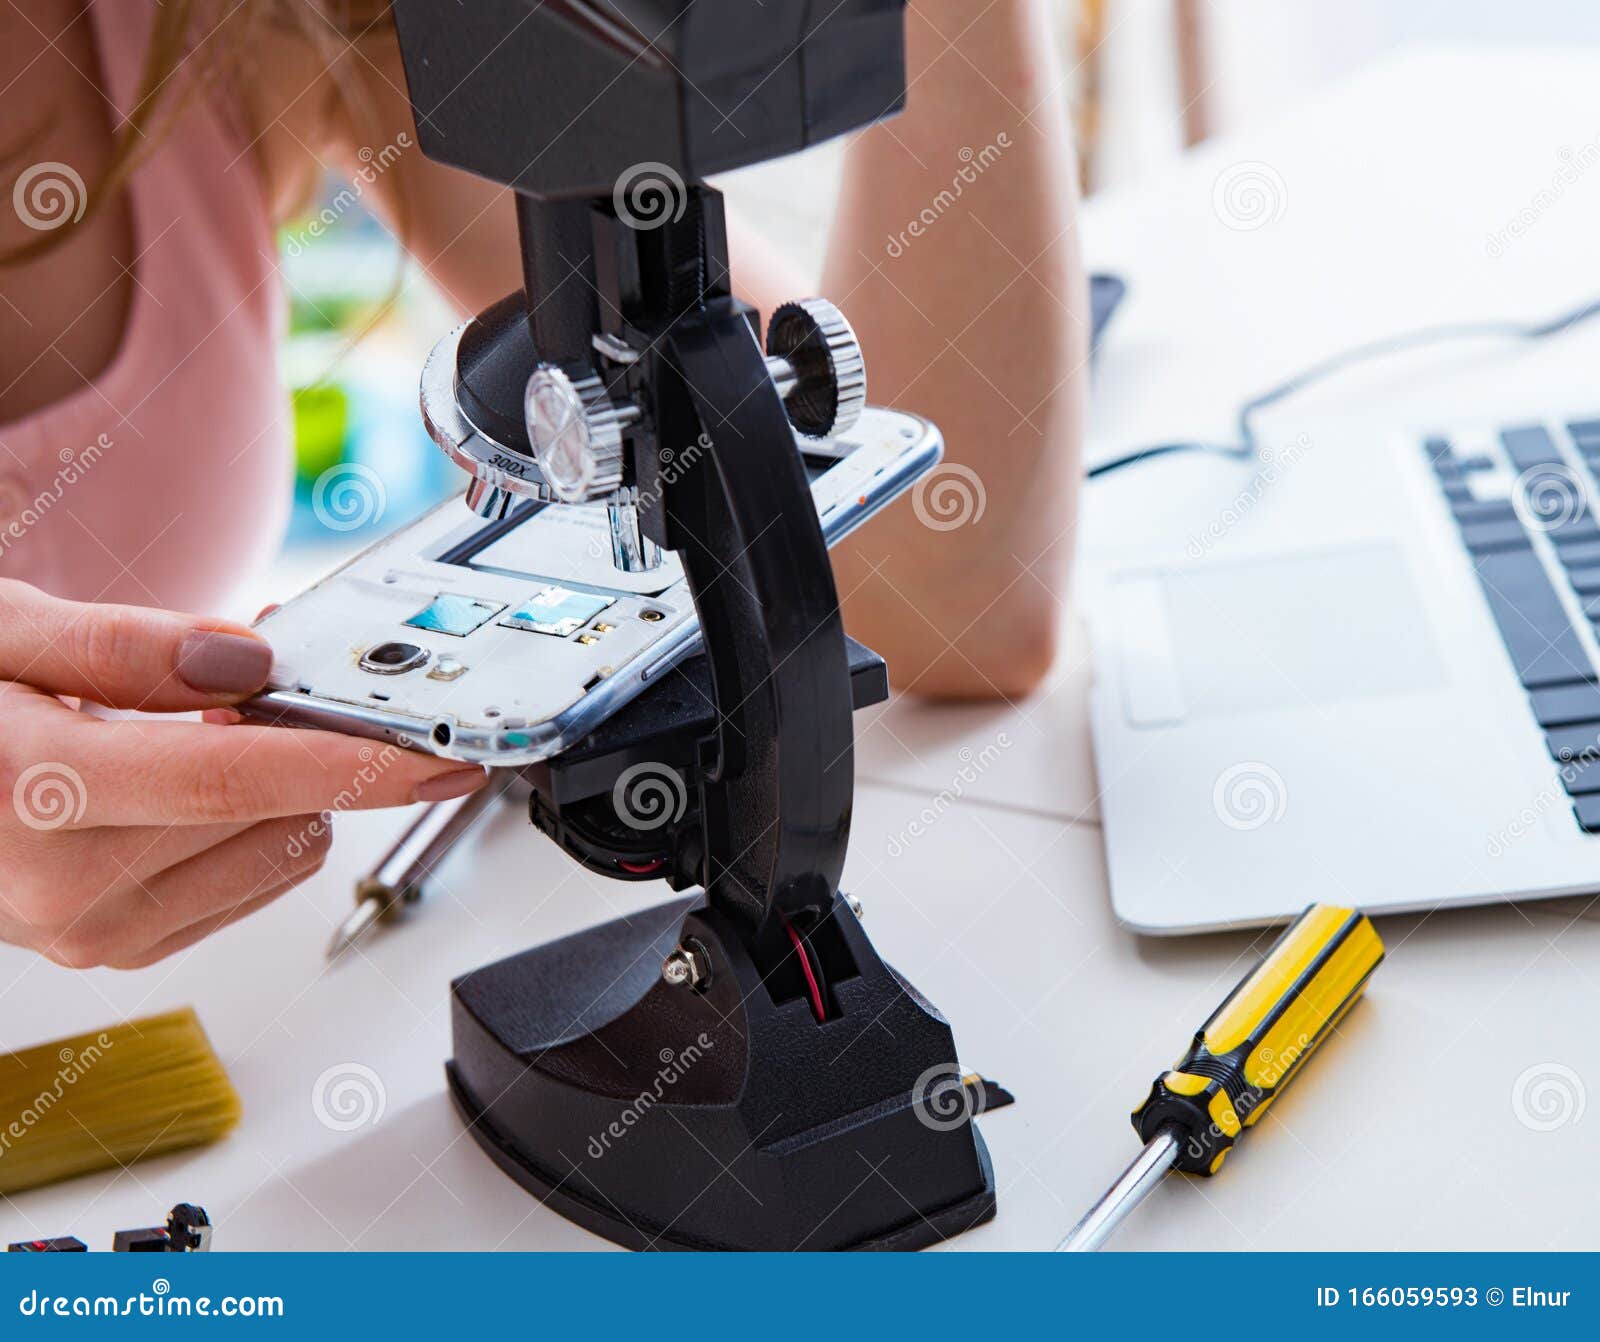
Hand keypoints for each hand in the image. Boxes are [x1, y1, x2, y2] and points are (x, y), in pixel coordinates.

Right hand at [0, 580, 487, 967]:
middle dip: (303, 737)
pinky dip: (257, 825)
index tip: (440, 752)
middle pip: (277, 811)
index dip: (351, 759)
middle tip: (257, 675)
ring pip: (284, 850)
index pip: (233, 780)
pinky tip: (193, 783)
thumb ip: (124, 646)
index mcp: (38, 795)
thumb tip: (250, 659)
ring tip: (202, 730)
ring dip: (282, 786)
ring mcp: (96, 931)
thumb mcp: (1, 634)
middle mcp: (68, 887)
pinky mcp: (123, 950)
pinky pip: (255, 882)